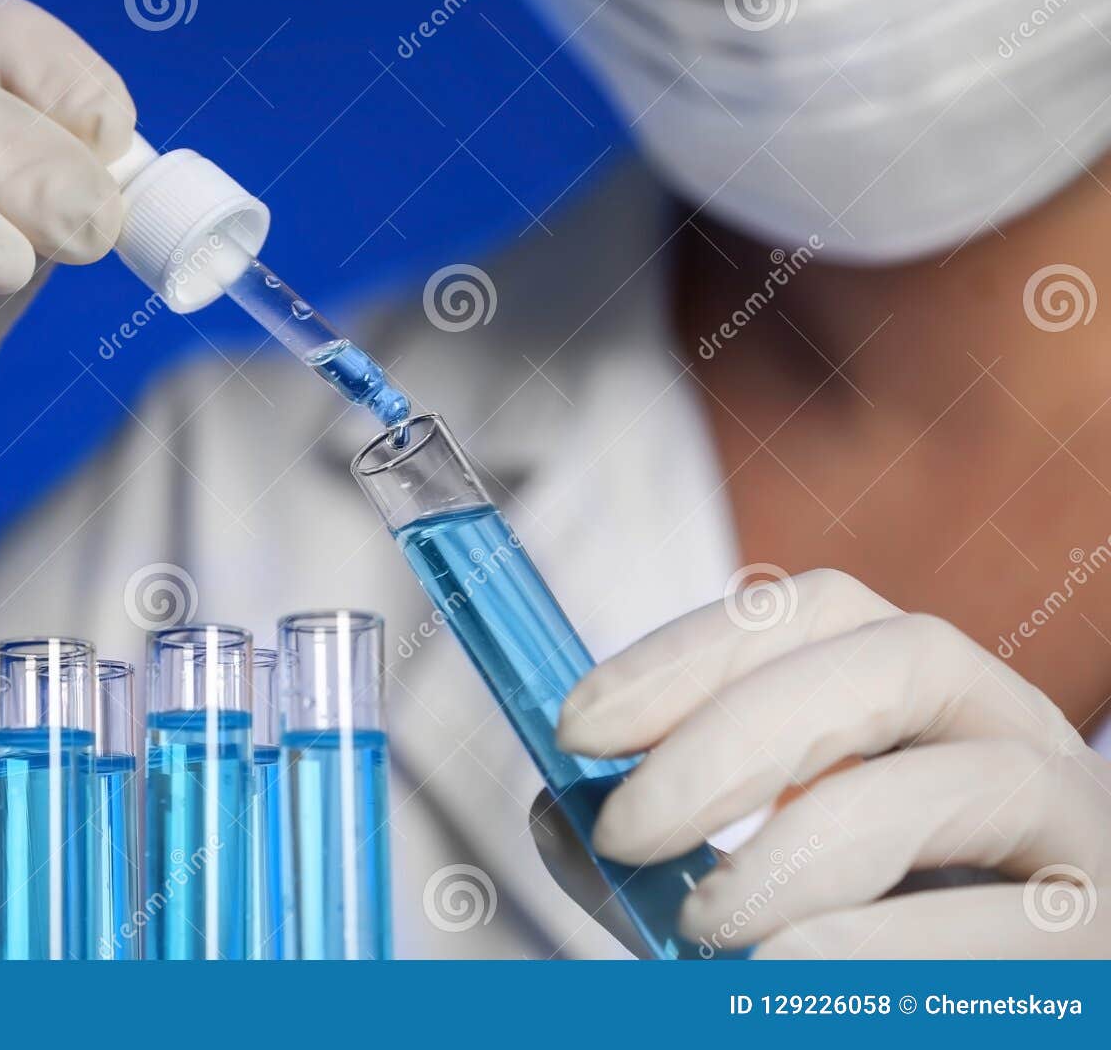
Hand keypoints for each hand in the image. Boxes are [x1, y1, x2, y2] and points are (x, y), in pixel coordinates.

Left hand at [557, 569, 1110, 957]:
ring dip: (808, 847)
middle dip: (738, 733)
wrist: (1011, 1002)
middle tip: (627, 829)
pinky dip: (881, 949)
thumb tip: (558, 819)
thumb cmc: (873, 943)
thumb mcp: (755, 877)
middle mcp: (1011, 734)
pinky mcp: (1102, 942)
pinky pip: (1010, 929)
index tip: (577, 724)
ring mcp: (1078, 829)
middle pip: (897, 660)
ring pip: (964, 784)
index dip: (689, 651)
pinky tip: (783, 975)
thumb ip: (662, 850)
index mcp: (919, 699)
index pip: (815, 613)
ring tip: (708, 924)